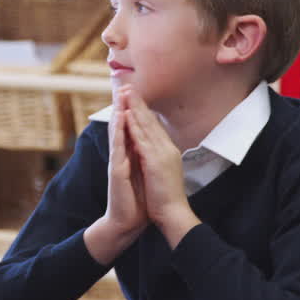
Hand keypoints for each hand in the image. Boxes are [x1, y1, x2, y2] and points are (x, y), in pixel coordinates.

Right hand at [85, 88, 150, 264]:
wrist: (127, 223)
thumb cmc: (136, 201)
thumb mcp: (142, 175)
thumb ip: (141, 159)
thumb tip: (146, 146)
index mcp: (130, 156)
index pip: (131, 129)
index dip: (132, 111)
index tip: (134, 93)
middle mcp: (122, 156)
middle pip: (122, 126)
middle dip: (123, 106)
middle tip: (123, 85)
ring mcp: (117, 162)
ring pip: (118, 132)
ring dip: (118, 113)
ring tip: (120, 95)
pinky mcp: (116, 171)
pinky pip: (118, 147)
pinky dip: (119, 132)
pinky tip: (119, 119)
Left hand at [123, 88, 197, 247]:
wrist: (173, 214)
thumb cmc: (166, 198)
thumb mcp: (161, 173)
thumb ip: (156, 159)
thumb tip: (150, 151)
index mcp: (167, 151)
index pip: (154, 126)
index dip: (143, 110)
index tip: (134, 96)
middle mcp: (166, 148)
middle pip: (150, 120)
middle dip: (138, 102)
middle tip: (128, 85)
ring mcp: (162, 153)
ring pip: (146, 125)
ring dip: (135, 107)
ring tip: (125, 92)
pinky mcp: (155, 161)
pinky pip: (142, 139)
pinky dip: (135, 126)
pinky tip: (127, 114)